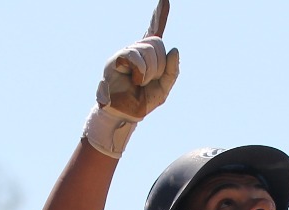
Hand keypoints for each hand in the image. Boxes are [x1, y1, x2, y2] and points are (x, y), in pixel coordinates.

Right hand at [97, 2, 178, 122]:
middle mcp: (135, 50)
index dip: (160, 14)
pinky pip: (132, 57)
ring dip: (148, 72)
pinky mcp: (114, 62)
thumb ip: (172, 71)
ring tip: (138, 83)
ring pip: (146, 50)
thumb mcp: (164, 88)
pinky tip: (132, 82)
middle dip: (159, 66)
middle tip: (148, 81)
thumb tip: (174, 50)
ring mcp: (124, 54)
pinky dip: (138, 71)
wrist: (125, 116)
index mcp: (148, 55)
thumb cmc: (142, 101)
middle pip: (157, 43)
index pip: (155, 30)